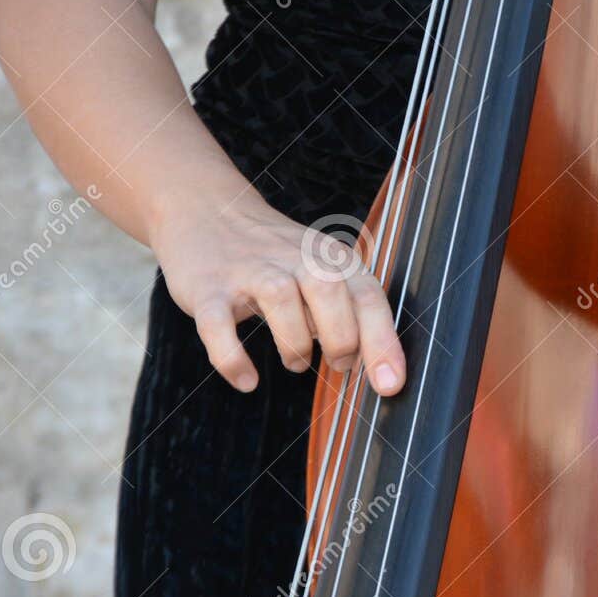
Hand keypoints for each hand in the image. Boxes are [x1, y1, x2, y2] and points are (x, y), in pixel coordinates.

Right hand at [151, 198, 406, 396]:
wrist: (207, 212)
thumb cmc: (276, 258)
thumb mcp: (321, 271)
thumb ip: (350, 310)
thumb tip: (376, 365)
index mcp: (330, 259)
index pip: (368, 297)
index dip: (383, 343)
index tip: (390, 384)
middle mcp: (293, 258)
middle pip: (329, 292)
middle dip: (341, 339)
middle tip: (338, 363)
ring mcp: (249, 271)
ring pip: (280, 300)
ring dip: (294, 345)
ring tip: (296, 361)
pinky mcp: (208, 288)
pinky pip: (217, 326)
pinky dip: (233, 358)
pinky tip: (246, 379)